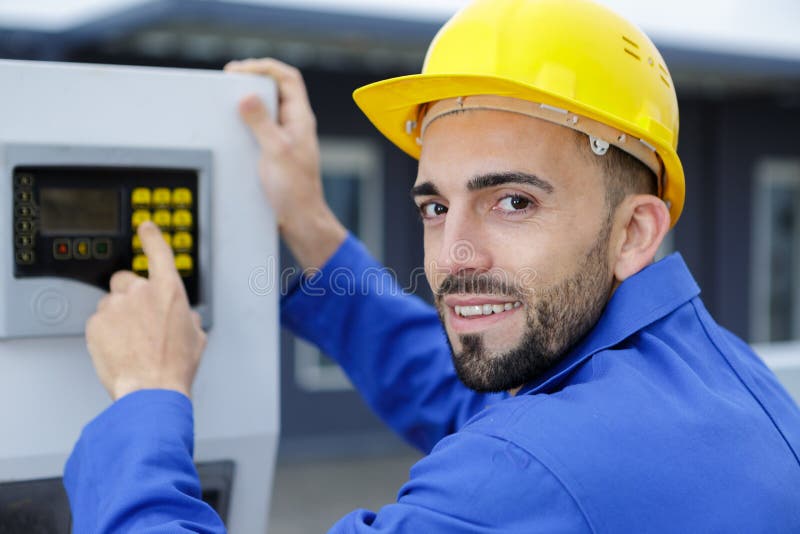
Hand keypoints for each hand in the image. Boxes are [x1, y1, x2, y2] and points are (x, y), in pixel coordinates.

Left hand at [86, 221, 206, 400]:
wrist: (151, 389)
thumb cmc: (175, 367)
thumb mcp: (196, 338)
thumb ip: (188, 318)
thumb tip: (186, 318)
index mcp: (169, 291)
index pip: (159, 252)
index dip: (152, 237)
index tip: (146, 227)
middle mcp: (140, 292)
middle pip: (126, 281)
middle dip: (130, 296)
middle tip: (138, 320)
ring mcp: (115, 307)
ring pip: (111, 304)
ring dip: (118, 317)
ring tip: (130, 342)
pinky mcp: (95, 324)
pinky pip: (98, 322)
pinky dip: (105, 333)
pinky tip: (118, 349)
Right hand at [224, 57, 346, 269]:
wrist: (300, 219)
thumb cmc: (295, 190)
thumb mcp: (275, 152)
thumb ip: (261, 123)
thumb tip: (246, 97)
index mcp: (301, 119)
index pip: (288, 78)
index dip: (264, 68)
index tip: (240, 70)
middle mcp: (295, 124)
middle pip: (276, 88)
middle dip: (253, 79)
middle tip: (230, 79)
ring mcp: (286, 137)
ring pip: (268, 107)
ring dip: (249, 100)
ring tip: (229, 98)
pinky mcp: (276, 150)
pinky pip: (261, 126)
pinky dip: (247, 120)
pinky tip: (234, 125)